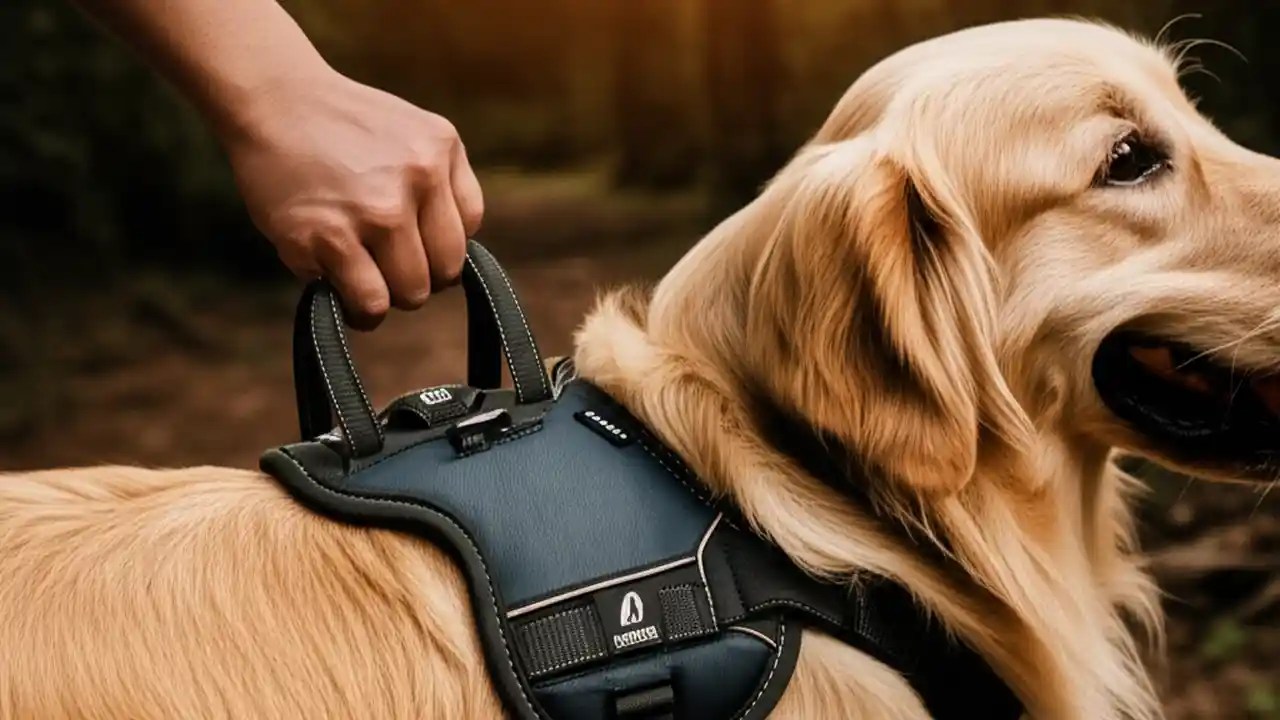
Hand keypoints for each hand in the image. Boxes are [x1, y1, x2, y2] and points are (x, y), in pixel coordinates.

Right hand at [221, 70, 482, 328]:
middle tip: (383, 264)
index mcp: (440, 150)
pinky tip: (339, 290)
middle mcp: (415, 180)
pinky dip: (357, 310)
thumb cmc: (341, 125)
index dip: (438, 248)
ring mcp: (373, 212)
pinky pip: (368, 302)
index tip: (412, 244)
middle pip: (444, 271)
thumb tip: (451, 257)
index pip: (468, 232)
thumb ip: (441, 183)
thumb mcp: (413, 132)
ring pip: (410, 293)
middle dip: (416, 277)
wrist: (272, 99)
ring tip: (361, 279)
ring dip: (387, 297)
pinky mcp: (327, 239)